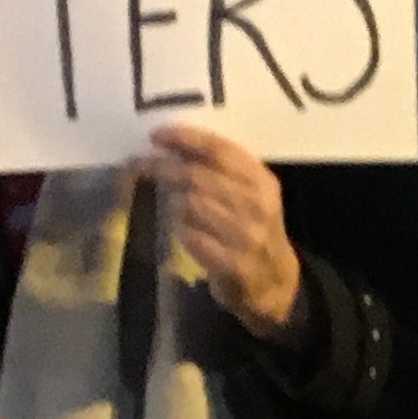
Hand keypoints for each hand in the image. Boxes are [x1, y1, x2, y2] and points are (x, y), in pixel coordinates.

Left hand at [144, 124, 305, 339]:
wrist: (276, 282)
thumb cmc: (253, 229)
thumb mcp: (250, 195)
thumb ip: (221, 171)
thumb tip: (174, 145)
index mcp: (262, 181)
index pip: (219, 150)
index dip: (185, 139)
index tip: (155, 136)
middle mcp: (258, 205)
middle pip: (199, 176)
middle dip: (164, 168)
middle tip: (141, 165)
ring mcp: (247, 236)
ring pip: (193, 205)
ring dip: (174, 202)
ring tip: (168, 202)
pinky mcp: (234, 265)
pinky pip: (193, 238)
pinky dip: (182, 232)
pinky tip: (183, 232)